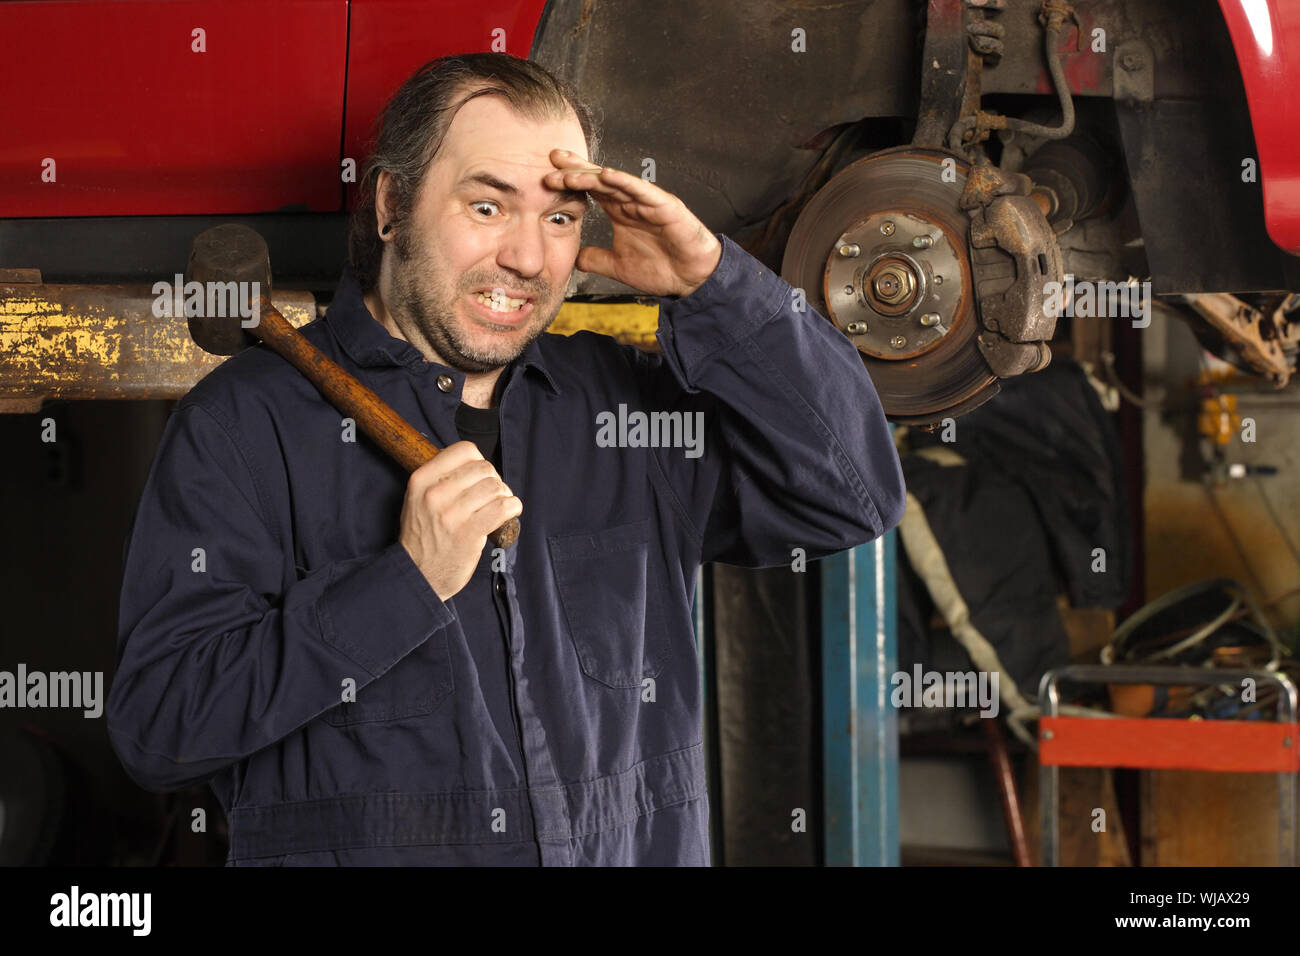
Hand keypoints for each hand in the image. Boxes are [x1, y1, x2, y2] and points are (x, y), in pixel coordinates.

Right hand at [398, 441, 521, 600]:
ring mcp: (452, 514)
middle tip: (491, 496)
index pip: (465, 450)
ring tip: (497, 508)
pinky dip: (513, 508)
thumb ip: (441, 477)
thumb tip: (476, 462)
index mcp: (421, 479)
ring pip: (495, 487)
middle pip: (485, 468)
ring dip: (504, 496)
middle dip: (494, 481)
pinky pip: (503, 508)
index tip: (479, 477)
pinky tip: (509, 513)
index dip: (479, 461)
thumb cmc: (424, 535)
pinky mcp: (469, 533)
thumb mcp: (418, 498)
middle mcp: (435, 493)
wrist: (418, 573)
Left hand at [544, 149, 721, 297]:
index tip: (546, 176)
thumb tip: (575, 259)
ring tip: (569, 170)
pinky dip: (625, 182)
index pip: (591, 190)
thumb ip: (596, 258)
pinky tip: (607, 174)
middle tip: (551, 159)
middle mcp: (631, 202)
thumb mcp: (618, 266)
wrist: (691, 280)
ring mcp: (647, 201)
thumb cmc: (661, 269)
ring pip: (616, 182)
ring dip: (592, 175)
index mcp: (620, 211)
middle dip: (575, 169)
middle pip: (599, 179)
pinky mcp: (664, 206)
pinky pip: (642, 191)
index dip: (570, 181)